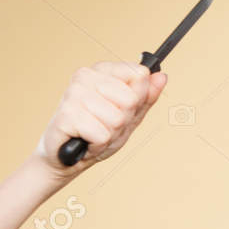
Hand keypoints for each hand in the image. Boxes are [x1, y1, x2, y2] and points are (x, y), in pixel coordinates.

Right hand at [35, 61, 167, 174]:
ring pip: (117, 119)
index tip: (120, 107)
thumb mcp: (129, 115)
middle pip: (129, 100)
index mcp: (101, 70)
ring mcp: (73, 94)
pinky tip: (85, 140)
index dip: (136, 99)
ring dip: (109, 134)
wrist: (68, 157)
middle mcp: (85, 77)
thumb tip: (161, 76)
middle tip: (105, 125)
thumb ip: (146, 96)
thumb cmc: (97, 133)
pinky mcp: (67, 115)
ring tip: (94, 132)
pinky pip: (102, 134)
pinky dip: (98, 144)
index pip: (138, 75)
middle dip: (123, 120)